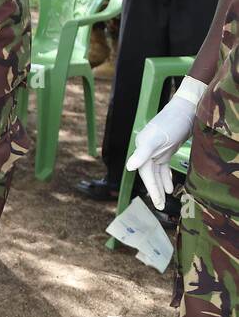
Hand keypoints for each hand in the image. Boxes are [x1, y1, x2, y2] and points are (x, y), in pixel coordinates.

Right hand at [125, 76, 205, 209]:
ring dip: (160, 185)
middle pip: (149, 174)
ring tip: (165, 199)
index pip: (145, 172)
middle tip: (160, 206)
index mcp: (142, 148)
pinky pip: (163, 166)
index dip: (151, 187)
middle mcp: (147, 150)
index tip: (157, 201)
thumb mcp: (157, 139)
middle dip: (155, 190)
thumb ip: (142, 154)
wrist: (186, 110)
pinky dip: (166, 176)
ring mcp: (156, 150)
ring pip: (156, 172)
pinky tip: (170, 185)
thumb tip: (129, 168)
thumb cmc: (171, 123)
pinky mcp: (165, 149)